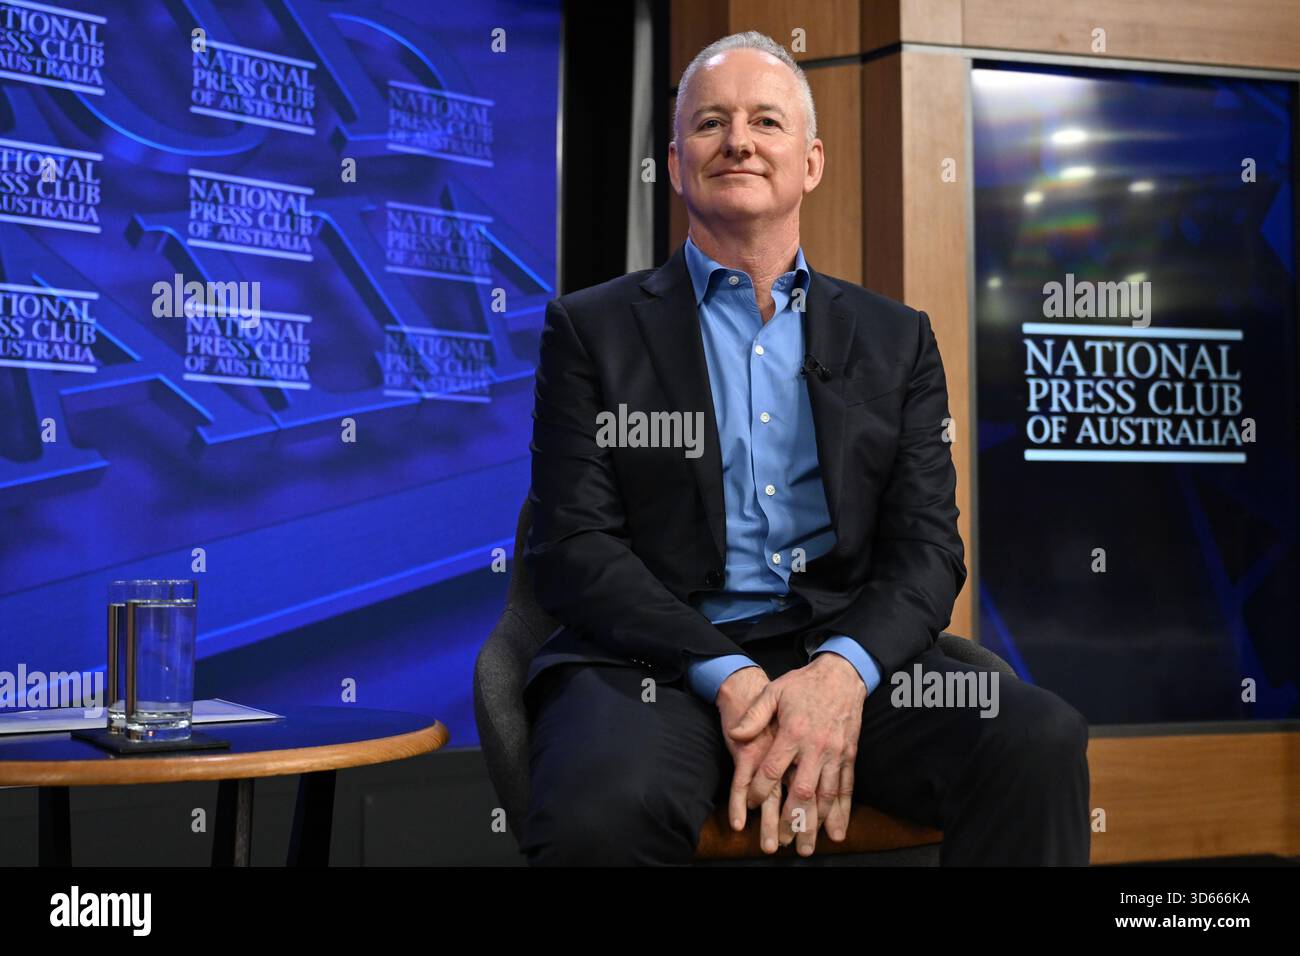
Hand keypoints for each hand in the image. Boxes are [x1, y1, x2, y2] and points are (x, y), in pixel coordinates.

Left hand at [727, 653, 866, 855]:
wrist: (841, 675)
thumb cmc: (803, 684)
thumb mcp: (774, 691)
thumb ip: (754, 715)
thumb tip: (734, 734)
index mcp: (793, 732)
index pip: (772, 769)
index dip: (758, 789)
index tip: (748, 803)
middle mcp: (816, 746)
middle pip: (802, 790)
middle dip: (790, 819)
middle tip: (780, 842)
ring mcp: (835, 752)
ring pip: (826, 794)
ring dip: (817, 823)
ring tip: (807, 846)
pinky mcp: (849, 755)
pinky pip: (846, 787)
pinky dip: (842, 811)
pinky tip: (837, 831)